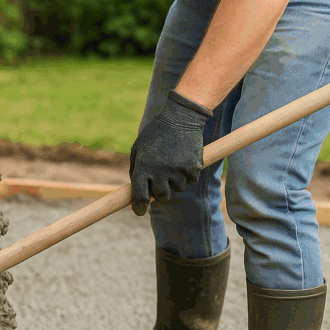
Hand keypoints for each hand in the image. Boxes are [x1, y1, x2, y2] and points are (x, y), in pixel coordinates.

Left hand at [129, 90, 211, 215]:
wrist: (180, 118)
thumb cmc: (155, 134)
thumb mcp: (138, 149)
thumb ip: (136, 170)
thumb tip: (137, 192)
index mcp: (143, 167)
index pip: (140, 197)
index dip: (139, 207)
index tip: (140, 211)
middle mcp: (160, 172)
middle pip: (162, 197)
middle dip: (161, 193)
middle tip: (161, 182)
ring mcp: (177, 171)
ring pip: (178, 189)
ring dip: (175, 181)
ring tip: (173, 163)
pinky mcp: (193, 168)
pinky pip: (191, 180)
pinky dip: (188, 174)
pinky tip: (184, 159)